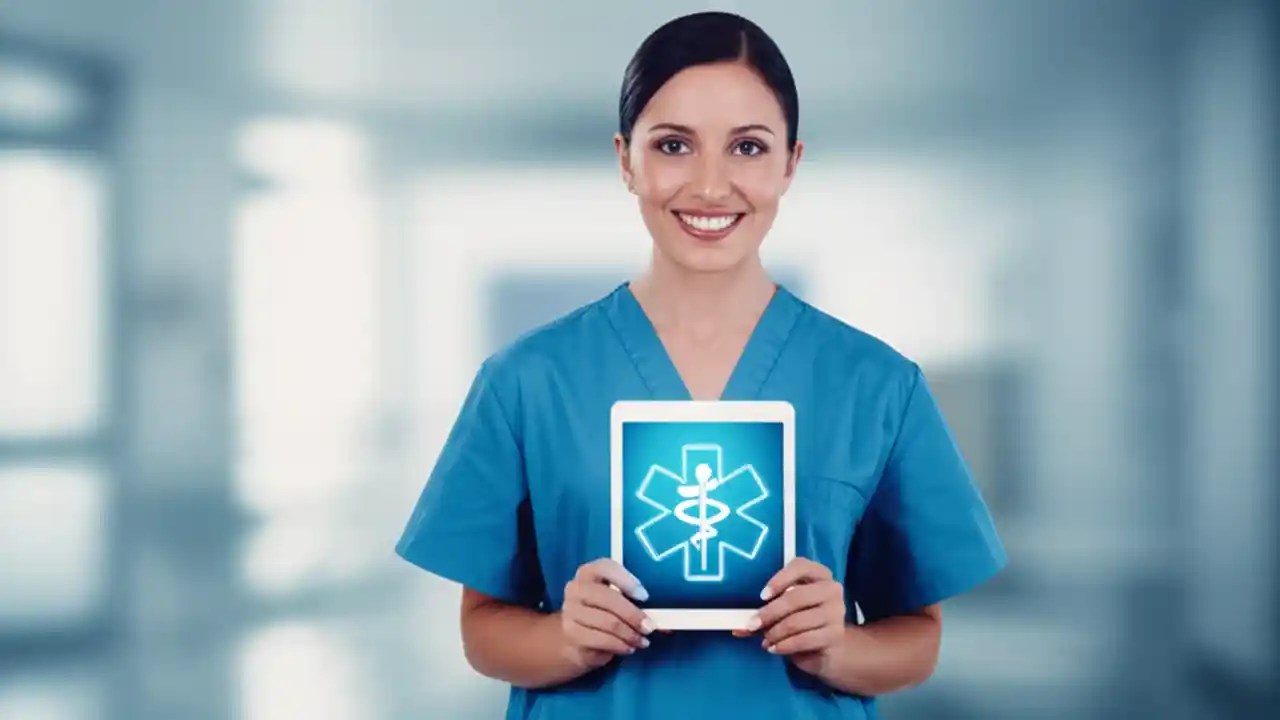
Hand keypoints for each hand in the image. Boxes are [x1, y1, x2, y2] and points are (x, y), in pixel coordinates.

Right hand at [559, 558, 655, 671]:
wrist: (574, 639)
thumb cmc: (603, 614)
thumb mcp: (618, 603)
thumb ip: (637, 605)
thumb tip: (666, 621)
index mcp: (589, 573)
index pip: (606, 567)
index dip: (626, 580)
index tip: (644, 596)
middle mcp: (576, 588)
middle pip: (608, 598)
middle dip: (633, 614)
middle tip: (650, 627)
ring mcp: (570, 611)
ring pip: (607, 622)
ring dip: (630, 634)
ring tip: (642, 641)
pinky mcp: (571, 634)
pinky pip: (602, 640)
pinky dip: (620, 645)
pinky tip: (629, 648)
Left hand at [734, 557, 846, 675]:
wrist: (828, 647)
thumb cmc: (801, 620)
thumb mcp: (782, 612)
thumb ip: (763, 615)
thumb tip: (737, 627)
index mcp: (818, 574)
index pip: (801, 566)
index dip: (780, 579)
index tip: (762, 596)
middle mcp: (831, 589)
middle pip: (797, 597)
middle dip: (771, 612)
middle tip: (753, 625)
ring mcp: (836, 612)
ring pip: (798, 621)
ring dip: (775, 633)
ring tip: (764, 641)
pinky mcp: (835, 634)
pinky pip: (805, 639)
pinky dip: (785, 645)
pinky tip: (774, 649)